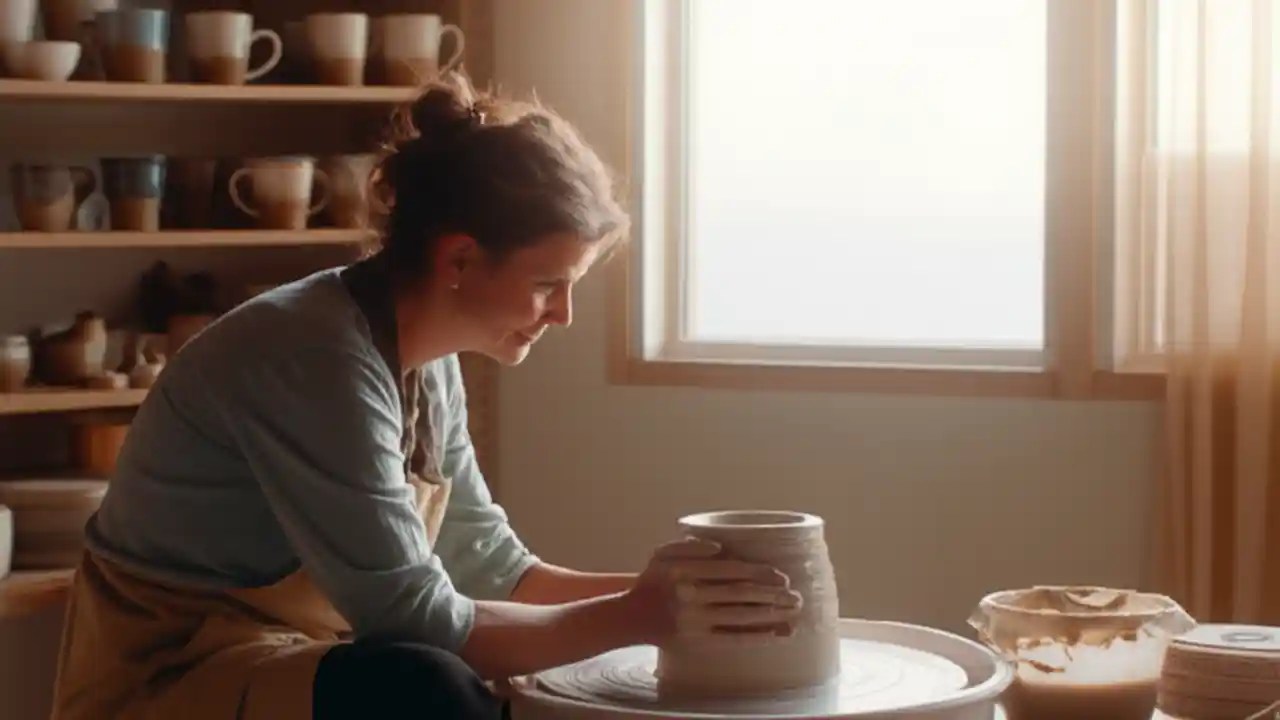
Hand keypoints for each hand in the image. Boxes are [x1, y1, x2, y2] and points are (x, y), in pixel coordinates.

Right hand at [622, 537, 802, 644]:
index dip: (759, 572)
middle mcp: (690, 595)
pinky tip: (775, 634)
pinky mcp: (697, 642)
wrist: (631, 619)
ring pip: (740, 617)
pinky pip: (732, 640)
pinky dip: (756, 637)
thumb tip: (719, 547)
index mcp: (684, 570)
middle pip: (740, 593)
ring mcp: (694, 621)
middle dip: (772, 594)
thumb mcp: (662, 555)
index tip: (782, 575)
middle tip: (797, 595)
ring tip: (794, 613)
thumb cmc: (653, 582)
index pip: (730, 570)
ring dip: (771, 615)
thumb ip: (688, 546)